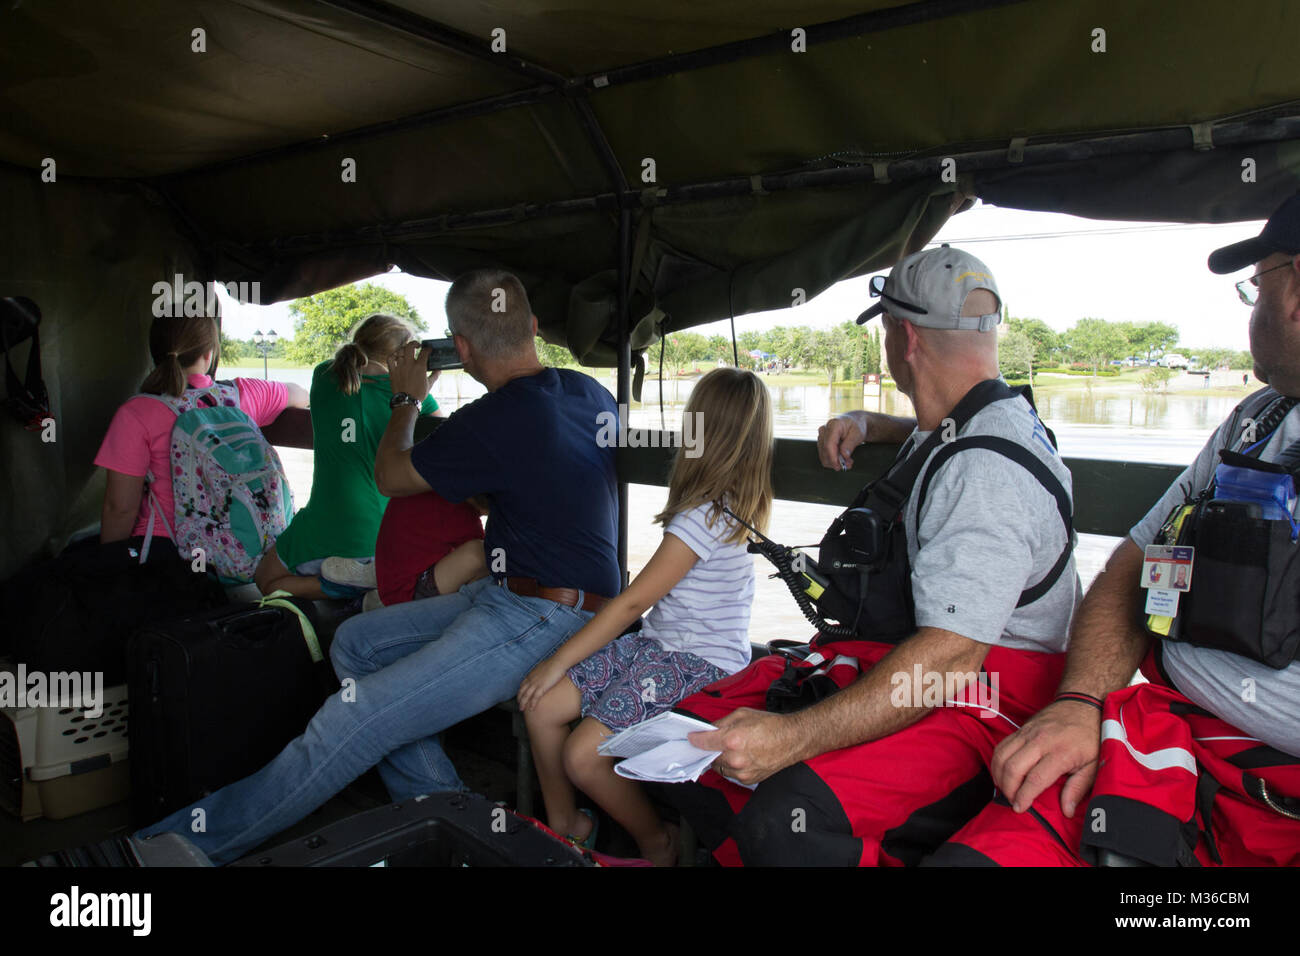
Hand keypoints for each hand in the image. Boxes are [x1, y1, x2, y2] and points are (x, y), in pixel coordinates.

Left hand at [388, 341, 437, 401]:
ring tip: (406, 350)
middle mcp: (409, 364)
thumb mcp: (429, 384)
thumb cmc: (419, 394)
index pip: (424, 352)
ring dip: (404, 349)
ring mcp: (400, 367)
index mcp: (420, 367)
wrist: (407, 401)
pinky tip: (396, 356)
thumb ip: (434, 375)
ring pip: (400, 351)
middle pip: (410, 347)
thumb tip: (439, 371)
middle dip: (414, 343)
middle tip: (417, 345)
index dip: (427, 349)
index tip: (428, 349)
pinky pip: (390, 358)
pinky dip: (393, 355)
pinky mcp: (392, 371)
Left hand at [517, 659, 567, 711]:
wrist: (558, 662)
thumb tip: (543, 674)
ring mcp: (535, 683)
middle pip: (522, 691)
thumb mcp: (543, 667)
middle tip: (519, 705)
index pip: (522, 684)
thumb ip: (540, 672)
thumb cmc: (553, 663)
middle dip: (519, 699)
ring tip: (522, 709)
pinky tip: (531, 709)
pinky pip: (535, 697)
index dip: (520, 691)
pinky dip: (532, 704)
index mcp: (531, 674)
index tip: (520, 696)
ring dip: (523, 703)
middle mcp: (531, 679)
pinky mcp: (542, 687)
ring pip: (526, 695)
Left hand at [688, 708, 799, 786]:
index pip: (703, 742)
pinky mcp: (748, 780)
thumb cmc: (770, 724)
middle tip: (714, 742)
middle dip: (710, 749)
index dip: (695, 739)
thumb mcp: (742, 714)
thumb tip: (708, 730)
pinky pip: (731, 774)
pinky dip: (731, 767)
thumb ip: (721, 723)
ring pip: (719, 767)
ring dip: (720, 759)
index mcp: (731, 739)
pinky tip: (740, 757)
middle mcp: (735, 758)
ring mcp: (742, 771)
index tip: (692, 738)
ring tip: (731, 750)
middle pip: (710, 756)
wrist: (792, 740)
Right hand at [817, 415, 864, 470]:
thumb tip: (844, 456)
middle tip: (849, 465)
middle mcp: (824, 429)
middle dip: (835, 461)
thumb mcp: (858, 434)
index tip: (838, 466)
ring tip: (848, 461)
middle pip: (825, 451)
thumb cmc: (856, 426)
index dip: (833, 458)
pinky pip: (824, 454)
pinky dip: (832, 459)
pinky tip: (842, 458)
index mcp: (834, 425)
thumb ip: (850, 444)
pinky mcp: (821, 440)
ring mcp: (821, 435)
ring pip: (823, 454)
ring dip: (834, 461)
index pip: (829, 445)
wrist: (854, 422)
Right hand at [990, 700, 1101, 816]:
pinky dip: (997, 762)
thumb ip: (1078, 788)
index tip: (1020, 808)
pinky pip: (1001, 746)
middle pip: (1013, 768)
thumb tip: (1066, 810)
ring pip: (1002, 756)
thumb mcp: (1094, 764)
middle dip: (1008, 789)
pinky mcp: (1020, 729)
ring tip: (1005, 789)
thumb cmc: (1090, 737)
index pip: (1035, 779)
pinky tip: (1001, 773)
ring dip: (999, 776)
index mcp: (1061, 752)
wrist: (1082, 705)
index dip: (1024, 796)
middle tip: (1013, 801)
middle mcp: (1040, 741)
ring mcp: (1027, 733)